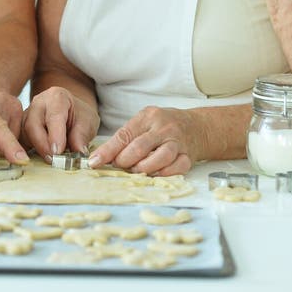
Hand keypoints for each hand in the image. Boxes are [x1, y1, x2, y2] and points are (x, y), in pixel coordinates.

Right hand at [21, 87, 99, 160]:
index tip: (58, 151)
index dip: (55, 135)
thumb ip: (81, 136)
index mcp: (56, 97)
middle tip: (53, 160)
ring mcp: (27, 115)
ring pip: (24, 133)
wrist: (72, 114)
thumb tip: (79, 152)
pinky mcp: (21, 128)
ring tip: (49, 161)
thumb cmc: (79, 116)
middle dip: (42, 144)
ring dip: (35, 149)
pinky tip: (36, 161)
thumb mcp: (87, 122)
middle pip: (33, 124)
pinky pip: (20, 140)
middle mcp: (38, 104)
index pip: (54, 116)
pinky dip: (26, 152)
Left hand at [87, 106, 203, 175]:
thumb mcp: (144, 122)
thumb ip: (126, 138)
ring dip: (143, 168)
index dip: (108, 151)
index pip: (124, 135)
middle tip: (118, 167)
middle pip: (140, 147)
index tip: (94, 162)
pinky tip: (156, 174)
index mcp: (148, 117)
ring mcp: (178, 142)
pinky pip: (177, 168)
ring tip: (135, 171)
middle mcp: (163, 128)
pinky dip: (164, 174)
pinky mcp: (189, 156)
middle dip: (124, 161)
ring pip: (160, 158)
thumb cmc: (163, 125)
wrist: (196, 126)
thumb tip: (102, 157)